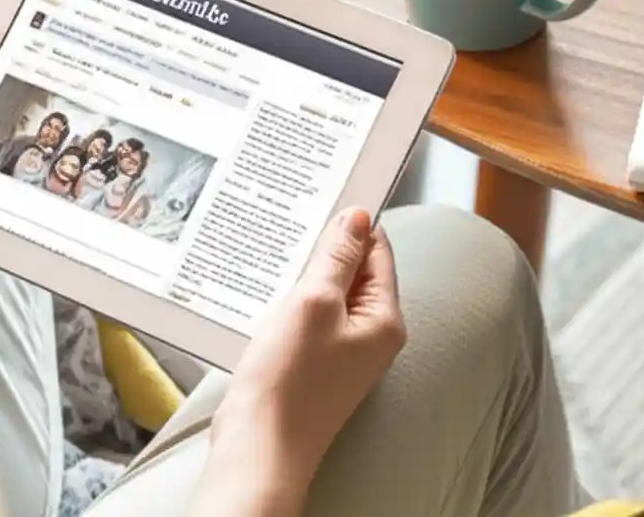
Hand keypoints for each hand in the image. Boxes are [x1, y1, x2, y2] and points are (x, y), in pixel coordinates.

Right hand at [213, 207, 405, 483]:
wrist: (259, 446)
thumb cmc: (290, 381)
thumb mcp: (314, 302)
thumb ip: (337, 257)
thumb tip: (357, 217)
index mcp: (384, 319)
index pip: (378, 252)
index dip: (352, 223)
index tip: (323, 197)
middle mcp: (370, 336)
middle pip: (353, 272)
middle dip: (324, 248)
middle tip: (291, 223)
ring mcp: (342, 352)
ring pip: (327, 294)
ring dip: (304, 276)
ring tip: (275, 257)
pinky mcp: (314, 365)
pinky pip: (309, 318)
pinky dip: (291, 302)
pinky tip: (267, 293)